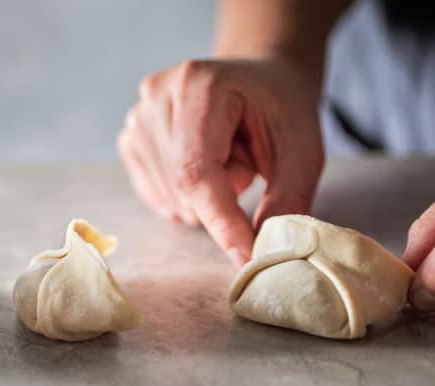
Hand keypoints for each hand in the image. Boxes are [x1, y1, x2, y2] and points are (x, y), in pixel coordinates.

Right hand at [117, 58, 323, 266]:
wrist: (259, 78)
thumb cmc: (281, 107)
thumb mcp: (303, 148)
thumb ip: (288, 199)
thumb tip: (265, 251)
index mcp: (198, 84)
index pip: (197, 170)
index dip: (222, 221)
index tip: (248, 257)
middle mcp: (157, 97)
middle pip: (183, 189)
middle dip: (224, 202)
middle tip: (250, 166)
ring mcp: (137, 118)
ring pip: (172, 199)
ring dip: (208, 199)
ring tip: (229, 157)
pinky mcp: (131, 140)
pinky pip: (159, 197)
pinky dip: (189, 198)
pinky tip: (208, 164)